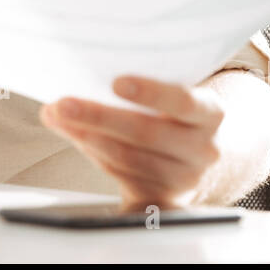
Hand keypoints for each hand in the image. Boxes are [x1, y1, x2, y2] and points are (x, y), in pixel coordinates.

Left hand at [39, 75, 224, 208]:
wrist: (192, 158)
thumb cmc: (175, 116)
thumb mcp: (172, 97)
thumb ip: (135, 85)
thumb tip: (79, 72)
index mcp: (210, 114)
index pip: (184, 101)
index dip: (151, 92)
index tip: (117, 82)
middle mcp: (203, 148)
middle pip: (147, 133)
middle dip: (99, 117)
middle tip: (65, 104)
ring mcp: (183, 178)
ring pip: (127, 157)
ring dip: (87, 136)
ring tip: (59, 117)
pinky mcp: (161, 198)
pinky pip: (120, 176)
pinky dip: (93, 153)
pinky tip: (77, 136)